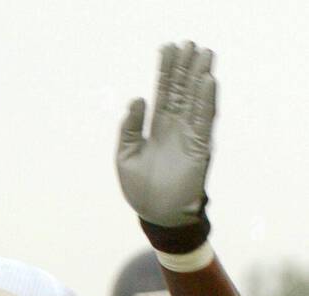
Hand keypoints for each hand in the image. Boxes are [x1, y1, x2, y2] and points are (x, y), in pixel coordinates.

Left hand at [117, 42, 215, 247]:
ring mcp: (189, 136)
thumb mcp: (126, 156)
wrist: (157, 215)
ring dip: (199, 77)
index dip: (165, 71)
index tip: (167, 48)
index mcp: (156, 128)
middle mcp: (175, 128)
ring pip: (195, 100)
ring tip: (203, 53)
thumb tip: (136, 99)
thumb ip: (129, 128)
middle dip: (184, 68)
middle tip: (189, 43)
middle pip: (181, 91)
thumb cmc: (140, 189)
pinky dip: (206, 101)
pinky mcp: (200, 147)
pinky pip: (204, 121)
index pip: (162, 93)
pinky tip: (207, 82)